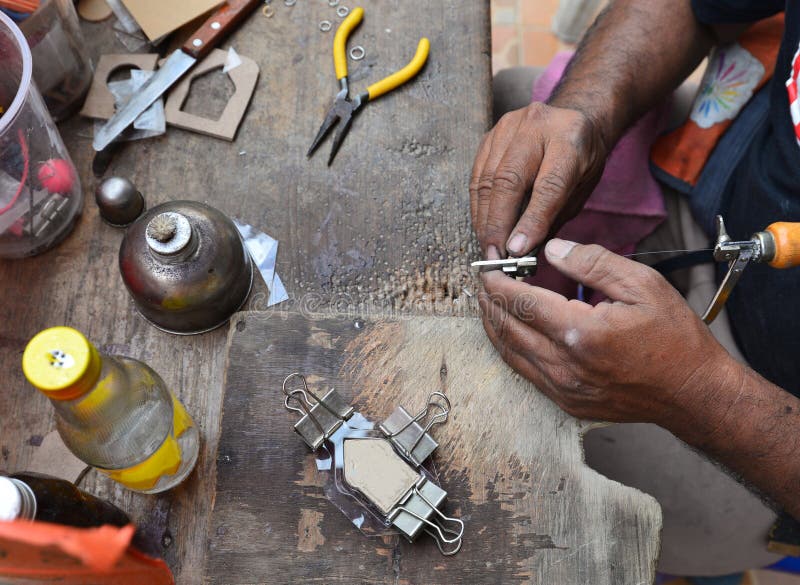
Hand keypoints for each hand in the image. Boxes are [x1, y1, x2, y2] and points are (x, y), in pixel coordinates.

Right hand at [470, 103, 607, 256]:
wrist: (572, 118)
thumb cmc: (581, 160)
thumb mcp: (581, 187)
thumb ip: (553, 216)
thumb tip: (522, 249)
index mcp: (570, 138)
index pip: (548, 185)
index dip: (531, 221)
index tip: (517, 250)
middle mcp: (536, 126)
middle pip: (509, 180)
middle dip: (498, 223)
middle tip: (495, 255)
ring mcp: (508, 127)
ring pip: (488, 180)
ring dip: (484, 219)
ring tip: (488, 247)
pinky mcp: (490, 136)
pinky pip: (477, 177)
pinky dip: (478, 206)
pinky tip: (482, 227)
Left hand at [478, 239, 740, 425]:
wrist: (693, 393)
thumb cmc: (674, 338)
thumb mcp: (642, 285)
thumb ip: (592, 263)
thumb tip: (551, 250)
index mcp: (580, 334)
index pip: (522, 303)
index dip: (498, 283)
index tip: (488, 267)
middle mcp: (564, 366)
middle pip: (508, 328)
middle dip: (489, 301)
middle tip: (482, 280)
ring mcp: (563, 390)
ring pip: (511, 353)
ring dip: (494, 325)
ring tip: (487, 302)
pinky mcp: (567, 404)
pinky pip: (525, 372)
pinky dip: (511, 348)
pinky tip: (510, 332)